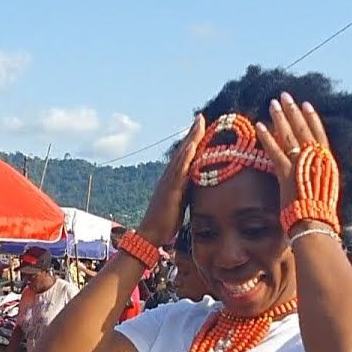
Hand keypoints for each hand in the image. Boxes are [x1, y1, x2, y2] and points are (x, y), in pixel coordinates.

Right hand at [137, 115, 204, 244]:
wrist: (150, 234)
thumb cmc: (165, 222)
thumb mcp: (180, 203)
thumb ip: (187, 192)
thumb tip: (198, 188)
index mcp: (173, 180)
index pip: (184, 156)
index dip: (193, 141)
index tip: (201, 126)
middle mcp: (169, 177)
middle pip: (183, 151)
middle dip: (192, 133)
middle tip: (201, 117)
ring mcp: (169, 182)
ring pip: (182, 156)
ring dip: (191, 139)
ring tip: (199, 123)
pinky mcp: (170, 189)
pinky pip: (180, 170)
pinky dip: (186, 156)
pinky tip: (193, 145)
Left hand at [255, 93, 331, 211]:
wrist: (316, 225)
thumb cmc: (320, 213)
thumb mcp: (325, 189)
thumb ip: (319, 174)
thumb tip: (313, 168)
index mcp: (327, 162)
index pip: (319, 134)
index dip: (311, 118)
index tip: (305, 104)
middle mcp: (315, 159)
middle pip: (303, 130)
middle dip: (293, 111)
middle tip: (284, 96)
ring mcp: (301, 165)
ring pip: (289, 136)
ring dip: (280, 118)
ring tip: (271, 104)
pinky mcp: (286, 174)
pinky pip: (274, 151)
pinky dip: (266, 137)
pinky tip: (259, 125)